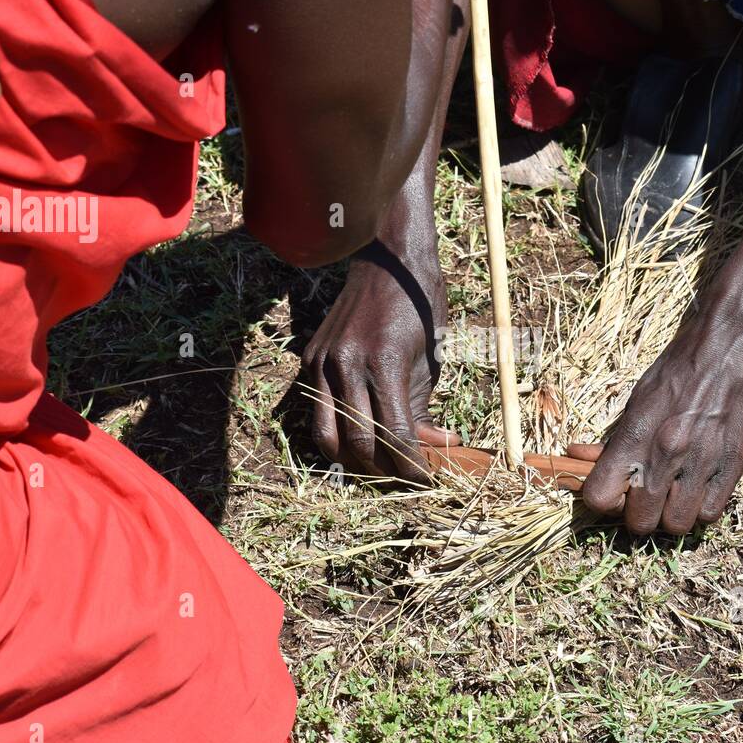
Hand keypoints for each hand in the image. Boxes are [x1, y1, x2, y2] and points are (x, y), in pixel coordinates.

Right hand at [303, 240, 457, 481]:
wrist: (388, 263)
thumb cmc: (419, 311)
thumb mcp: (429, 363)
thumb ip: (422, 410)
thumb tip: (432, 449)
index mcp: (384, 363)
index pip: (395, 435)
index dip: (412, 466)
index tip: (426, 479)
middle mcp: (347, 364)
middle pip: (359, 444)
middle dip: (384, 470)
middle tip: (405, 478)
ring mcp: (322, 362)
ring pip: (328, 436)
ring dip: (354, 461)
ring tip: (379, 466)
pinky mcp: (310, 360)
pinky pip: (317, 412)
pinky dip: (336, 434)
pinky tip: (358, 439)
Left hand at [571, 298, 742, 534]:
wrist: (731, 342)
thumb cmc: (679, 366)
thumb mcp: (637, 398)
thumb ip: (616, 438)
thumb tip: (580, 458)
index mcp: (636, 434)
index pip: (600, 497)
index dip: (604, 500)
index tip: (613, 490)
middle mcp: (667, 453)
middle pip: (639, 522)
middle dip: (638, 513)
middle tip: (644, 493)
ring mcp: (702, 462)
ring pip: (676, 525)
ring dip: (671, 514)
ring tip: (673, 492)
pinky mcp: (733, 465)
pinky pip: (709, 514)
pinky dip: (701, 507)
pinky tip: (698, 487)